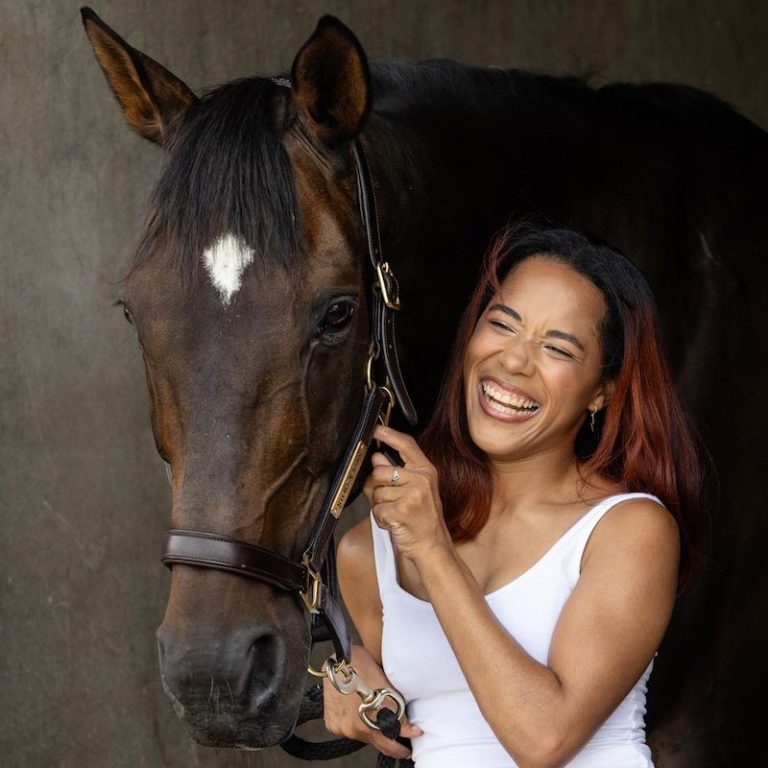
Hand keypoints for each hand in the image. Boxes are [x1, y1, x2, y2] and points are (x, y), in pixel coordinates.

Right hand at [322, 645, 422, 758]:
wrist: (335, 661)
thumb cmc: (361, 664)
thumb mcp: (384, 681)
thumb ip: (396, 706)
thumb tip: (407, 723)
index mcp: (376, 715)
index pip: (397, 733)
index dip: (409, 734)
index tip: (416, 733)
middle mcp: (359, 727)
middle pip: (381, 744)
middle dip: (394, 745)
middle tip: (402, 745)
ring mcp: (345, 728)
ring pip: (365, 738)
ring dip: (373, 733)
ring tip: (378, 722)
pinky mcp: (333, 726)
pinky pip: (349, 732)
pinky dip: (355, 726)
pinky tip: (358, 713)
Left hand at [365, 425, 452, 564]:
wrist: (433, 546)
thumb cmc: (423, 520)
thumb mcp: (416, 491)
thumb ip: (395, 473)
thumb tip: (376, 458)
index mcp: (426, 471)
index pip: (406, 444)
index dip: (389, 434)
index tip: (376, 429)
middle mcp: (421, 479)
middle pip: (380, 471)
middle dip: (378, 488)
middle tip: (392, 502)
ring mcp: (413, 494)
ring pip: (376, 493)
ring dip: (380, 506)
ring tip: (397, 514)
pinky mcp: (402, 510)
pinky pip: (376, 509)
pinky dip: (380, 519)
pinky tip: (394, 523)